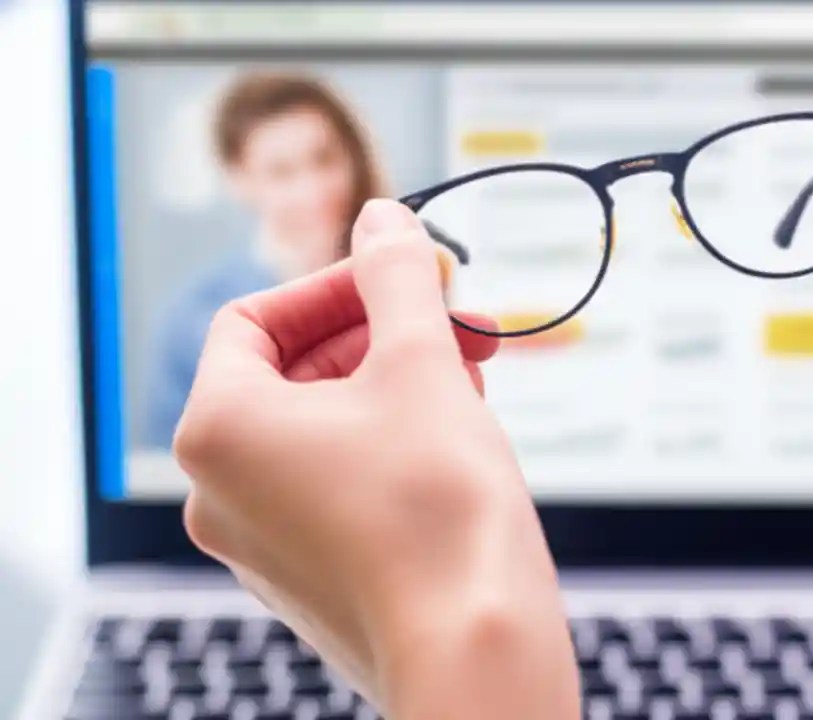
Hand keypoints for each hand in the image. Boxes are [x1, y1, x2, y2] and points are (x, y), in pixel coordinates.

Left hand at [175, 200, 578, 719]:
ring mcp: (262, 541)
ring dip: (395, 384)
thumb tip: (383, 217)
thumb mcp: (420, 364)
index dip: (333, 284)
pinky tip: (458, 433)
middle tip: (457, 321)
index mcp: (219, 429)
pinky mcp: (310, 575)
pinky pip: (337, 481)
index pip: (254, 320)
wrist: (476, 651)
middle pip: (293, 372)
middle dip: (381, 334)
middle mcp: (220, 490)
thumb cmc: (439, 510)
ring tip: (471, 373)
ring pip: (323, 428)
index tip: (405, 277)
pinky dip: (390, 442)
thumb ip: (395, 277)